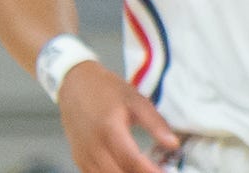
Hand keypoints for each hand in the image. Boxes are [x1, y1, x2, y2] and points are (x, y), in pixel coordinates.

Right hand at [56, 59, 178, 172]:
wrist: (75, 85)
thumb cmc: (107, 90)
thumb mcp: (137, 101)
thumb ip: (156, 124)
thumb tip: (173, 144)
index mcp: (110, 131)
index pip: (132, 160)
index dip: (150, 171)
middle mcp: (93, 147)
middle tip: (157, 171)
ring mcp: (83, 155)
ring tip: (143, 170)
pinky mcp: (78, 158)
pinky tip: (125, 170)